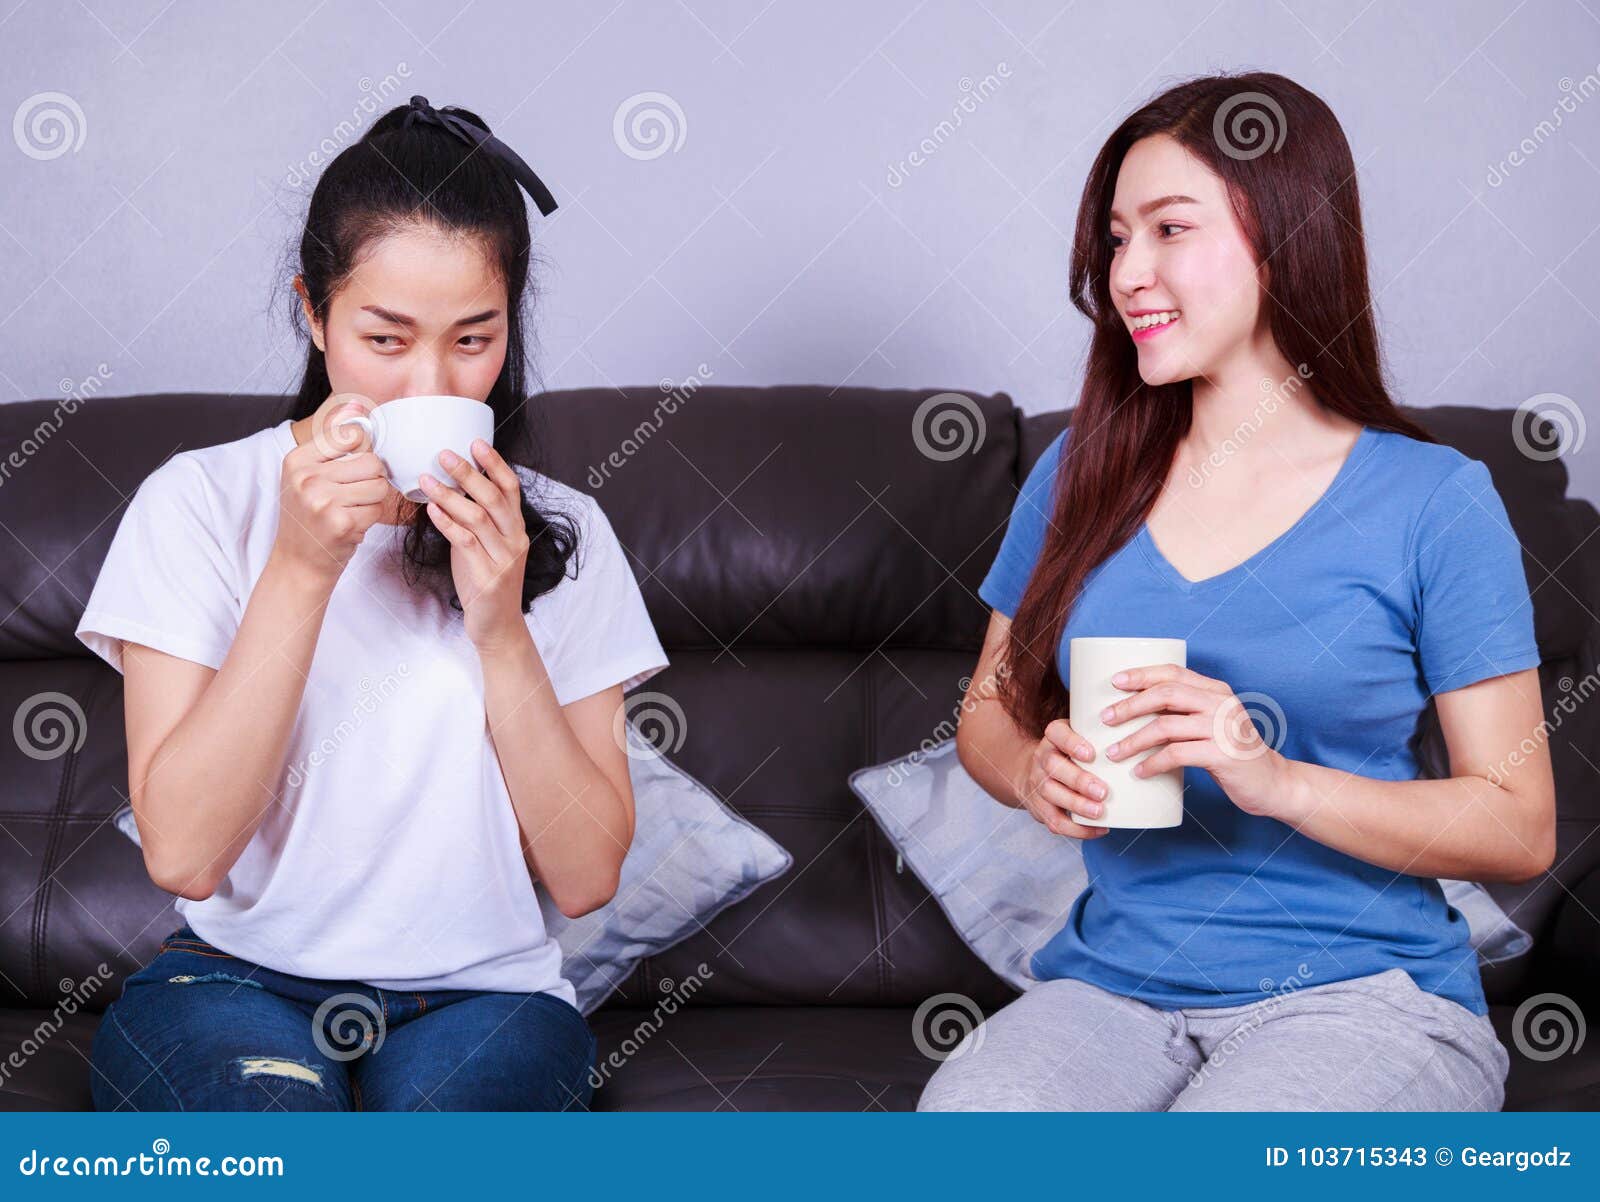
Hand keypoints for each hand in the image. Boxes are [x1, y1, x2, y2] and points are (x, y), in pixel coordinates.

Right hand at [272, 393, 389, 581]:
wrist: (297, 562)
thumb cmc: (309, 516)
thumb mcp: (308, 474)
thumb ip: (333, 439)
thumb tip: (358, 404)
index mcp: (298, 459)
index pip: (352, 435)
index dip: (363, 452)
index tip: (351, 468)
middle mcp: (306, 477)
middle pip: (371, 461)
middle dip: (372, 480)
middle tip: (352, 496)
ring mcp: (322, 500)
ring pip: (379, 485)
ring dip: (373, 501)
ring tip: (352, 510)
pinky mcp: (340, 522)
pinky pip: (377, 509)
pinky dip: (370, 520)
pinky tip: (350, 526)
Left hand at [419, 437, 530, 648]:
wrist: (498, 627)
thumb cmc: (486, 583)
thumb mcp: (485, 547)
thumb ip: (475, 522)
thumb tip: (452, 490)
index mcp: (516, 530)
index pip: (512, 489)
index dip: (495, 464)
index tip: (476, 442)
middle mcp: (515, 541)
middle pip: (494, 498)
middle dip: (468, 473)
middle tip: (443, 453)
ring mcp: (503, 560)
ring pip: (478, 518)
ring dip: (450, 495)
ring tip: (426, 479)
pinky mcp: (488, 578)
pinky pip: (466, 543)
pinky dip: (447, 524)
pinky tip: (431, 510)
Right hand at [1016, 718, 1111, 839]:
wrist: (1041, 772)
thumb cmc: (1073, 754)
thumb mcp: (1082, 738)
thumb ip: (1104, 738)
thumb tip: (1144, 745)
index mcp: (1054, 737)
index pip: (1056, 733)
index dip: (1072, 743)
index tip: (1092, 755)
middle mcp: (1042, 757)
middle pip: (1053, 767)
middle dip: (1078, 780)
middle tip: (1103, 792)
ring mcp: (1037, 782)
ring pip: (1050, 793)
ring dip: (1076, 805)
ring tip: (1099, 812)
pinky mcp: (1039, 806)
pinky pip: (1054, 821)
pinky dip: (1077, 829)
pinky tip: (1099, 829)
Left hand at [1098, 663, 1293, 817]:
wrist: (1273, 783)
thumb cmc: (1233, 754)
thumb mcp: (1213, 724)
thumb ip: (1186, 713)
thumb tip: (1136, 711)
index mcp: (1217, 690)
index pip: (1173, 672)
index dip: (1141, 674)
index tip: (1115, 681)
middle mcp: (1221, 703)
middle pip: (1165, 694)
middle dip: (1129, 706)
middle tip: (1105, 719)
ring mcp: (1224, 729)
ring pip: (1166, 726)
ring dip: (1133, 740)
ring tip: (1113, 752)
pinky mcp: (1223, 755)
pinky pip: (1177, 755)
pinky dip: (1153, 763)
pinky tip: (1139, 772)